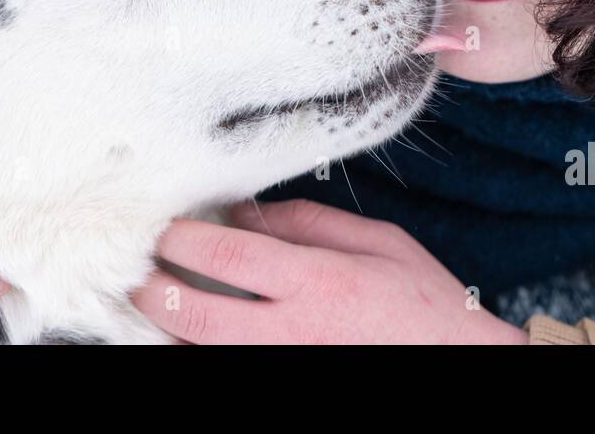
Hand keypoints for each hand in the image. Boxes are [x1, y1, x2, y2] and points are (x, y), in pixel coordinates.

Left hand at [130, 198, 528, 343]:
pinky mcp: (288, 385)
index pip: (226, 254)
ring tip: (148, 308)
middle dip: (152, 291)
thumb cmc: (424, 304)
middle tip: (132, 274)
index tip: (160, 227)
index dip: (181, 238)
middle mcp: (292, 331)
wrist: (461, 369)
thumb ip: (309, 223)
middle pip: (196, 313)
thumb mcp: (378, 242)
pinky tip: (189, 337)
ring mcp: (285, 366)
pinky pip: (229, 369)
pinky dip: (201, 352)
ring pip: (201, 353)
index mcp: (316, 282)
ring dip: (168, 331)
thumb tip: (249, 210)